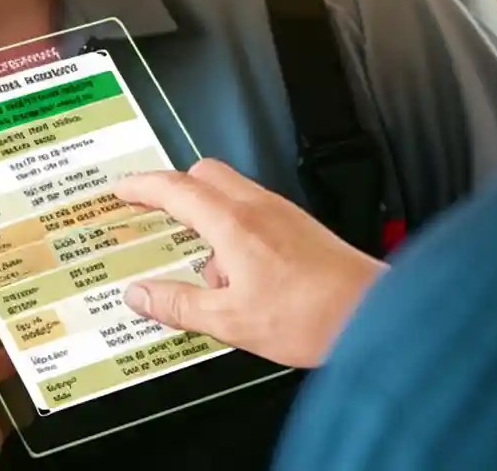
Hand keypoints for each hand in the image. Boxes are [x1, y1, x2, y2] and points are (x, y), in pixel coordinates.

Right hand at [116, 159, 387, 367]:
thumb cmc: (313, 316)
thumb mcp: (230, 320)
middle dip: (173, 189)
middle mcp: (259, 208)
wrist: (375, 316)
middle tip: (152, 213)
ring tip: (199, 268)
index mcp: (233, 222)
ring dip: (206, 216)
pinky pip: (254, 213)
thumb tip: (141, 295)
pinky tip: (237, 276)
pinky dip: (233, 231)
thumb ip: (179, 305)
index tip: (121, 189)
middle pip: (204, 175)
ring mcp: (283, 214)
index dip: (141, 186)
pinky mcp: (300, 228)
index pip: (174, 188)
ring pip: (231, 193)